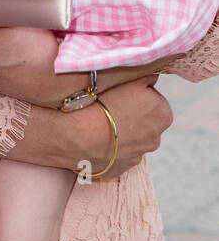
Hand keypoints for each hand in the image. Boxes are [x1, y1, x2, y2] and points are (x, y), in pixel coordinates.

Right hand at [12, 76, 172, 179]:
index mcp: (163, 114)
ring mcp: (136, 157)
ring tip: (95, 119)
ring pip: (127, 137)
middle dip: (128, 113)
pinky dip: (105, 145)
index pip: (152, 97)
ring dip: (116, 129)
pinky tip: (91, 136)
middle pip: (142, 119)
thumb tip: (151, 70)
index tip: (118, 90)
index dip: (134, 91)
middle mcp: (155, 139)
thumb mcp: (128, 74)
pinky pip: (112, 153)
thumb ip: (145, 71)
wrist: (76, 134)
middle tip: (106, 103)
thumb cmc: (102, 99)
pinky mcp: (117, 170)